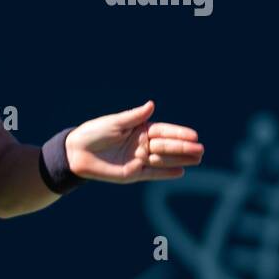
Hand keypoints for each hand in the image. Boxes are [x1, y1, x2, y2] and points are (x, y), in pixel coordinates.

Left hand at [65, 100, 203, 183]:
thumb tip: (152, 104)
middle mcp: (142, 144)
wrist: (76, 152)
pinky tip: (181, 172)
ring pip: (163, 159)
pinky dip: (166, 172)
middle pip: (167, 146)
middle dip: (184, 147)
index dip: (179, 133)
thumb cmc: (94, 133)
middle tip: (201, 149)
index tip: (194, 135)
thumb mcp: (114, 123)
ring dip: (180, 159)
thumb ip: (134, 117)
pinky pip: (153, 173)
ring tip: (198, 159)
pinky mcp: (133, 173)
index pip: (163, 131)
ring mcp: (139, 159)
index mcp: (140, 129)